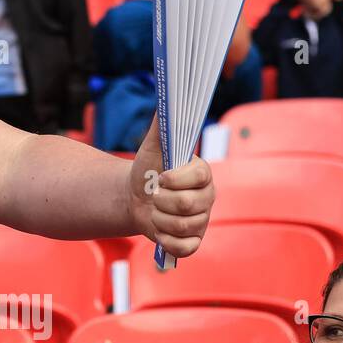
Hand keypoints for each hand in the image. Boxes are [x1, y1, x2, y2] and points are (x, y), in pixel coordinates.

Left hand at [128, 118, 213, 259]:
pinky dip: (164, 239)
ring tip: (155, 209)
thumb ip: (162, 123)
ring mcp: (202, 221)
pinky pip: (183, 247)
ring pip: (181, 226)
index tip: (160, 176)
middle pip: (187, 206)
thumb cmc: (146, 169)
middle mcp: (207, 198)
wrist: (135, 198)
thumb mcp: (152, 145)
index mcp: (202, 174)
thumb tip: (168, 94)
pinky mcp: (193, 242)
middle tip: (154, 194)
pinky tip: (159, 228)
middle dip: (160, 200)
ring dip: (157, 218)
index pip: (198, 178)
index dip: (174, 179)